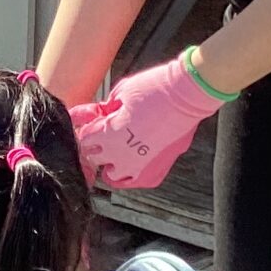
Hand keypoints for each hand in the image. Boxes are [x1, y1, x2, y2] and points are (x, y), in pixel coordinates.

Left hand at [70, 55, 229, 189]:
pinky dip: (130, 175)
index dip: (87, 130)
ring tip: (117, 152)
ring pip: (112, 176)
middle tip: (103, 137)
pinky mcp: (155, 172)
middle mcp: (120, 155)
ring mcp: (138, 167)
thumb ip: (106, 108)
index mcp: (107, 134)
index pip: (84, 140)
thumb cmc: (156, 89)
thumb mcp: (121, 92)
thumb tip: (100, 114)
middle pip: (94, 159)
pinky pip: (134, 181)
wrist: (187, 95)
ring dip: (111, 164)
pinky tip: (132, 163)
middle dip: (96, 147)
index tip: (91, 125)